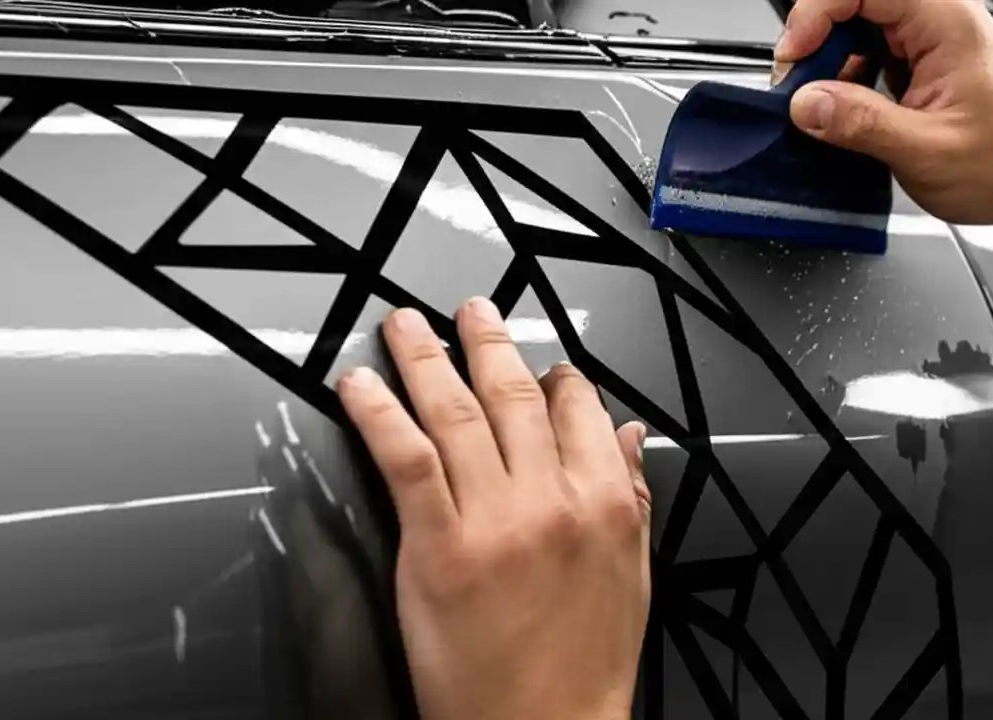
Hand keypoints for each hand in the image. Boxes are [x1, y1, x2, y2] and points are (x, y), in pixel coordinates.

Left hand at [336, 298, 650, 719]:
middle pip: (514, 397)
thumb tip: (629, 435)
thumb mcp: (631, 574)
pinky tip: (362, 385)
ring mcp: (494, 519)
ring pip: (458, 414)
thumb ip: (629, 494)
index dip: (553, 374)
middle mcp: (551, 499)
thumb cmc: (586, 667)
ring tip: (405, 326)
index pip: (577, 409)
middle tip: (470, 309)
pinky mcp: (439, 548)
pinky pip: (407, 460)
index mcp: (603, 502)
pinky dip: (380, 413)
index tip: (539, 360)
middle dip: (487, 341)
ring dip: (427, 357)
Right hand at [775, 0, 992, 227]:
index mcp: (947, 22)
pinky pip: (862, 54)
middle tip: (802, 92)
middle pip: (851, 5)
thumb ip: (861, 124)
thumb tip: (806, 104)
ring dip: (828, 67)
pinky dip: (843, 82)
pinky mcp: (915, 60)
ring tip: (826, 110)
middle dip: (815, 44)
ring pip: (851, 29)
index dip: (816, 15)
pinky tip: (845, 113)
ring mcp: (925, 38)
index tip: (796, 59)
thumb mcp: (926, 151)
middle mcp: (937, 20)